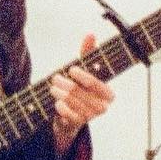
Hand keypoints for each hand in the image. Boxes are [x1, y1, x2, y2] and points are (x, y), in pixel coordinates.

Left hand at [50, 35, 112, 153]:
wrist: (69, 113)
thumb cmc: (79, 87)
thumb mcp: (83, 69)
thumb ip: (87, 53)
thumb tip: (90, 34)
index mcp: (107, 93)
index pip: (95, 83)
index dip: (82, 76)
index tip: (71, 69)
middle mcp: (102, 106)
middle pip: (80, 92)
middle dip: (65, 83)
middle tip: (56, 78)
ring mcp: (90, 117)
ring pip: (72, 102)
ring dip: (59, 93)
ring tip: (53, 88)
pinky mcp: (78, 124)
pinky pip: (68, 114)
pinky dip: (61, 107)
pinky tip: (57, 102)